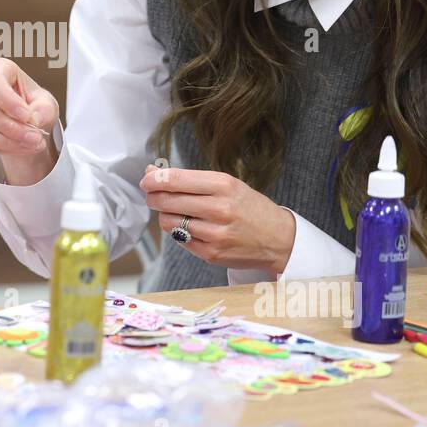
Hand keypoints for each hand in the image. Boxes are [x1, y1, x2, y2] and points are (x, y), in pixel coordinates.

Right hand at [0, 58, 59, 185]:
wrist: (26, 122)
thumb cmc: (33, 105)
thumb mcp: (46, 105)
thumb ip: (43, 110)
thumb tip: (33, 119)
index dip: (8, 101)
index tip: (27, 116)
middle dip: (13, 129)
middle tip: (35, 138)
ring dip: (6, 141)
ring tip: (29, 144)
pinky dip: (0, 146)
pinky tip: (17, 146)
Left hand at [140, 164, 296, 275]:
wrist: (279, 239)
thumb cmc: (249, 207)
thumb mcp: (227, 185)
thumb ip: (190, 180)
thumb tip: (152, 173)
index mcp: (224, 185)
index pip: (177, 179)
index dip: (155, 179)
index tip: (147, 179)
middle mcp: (220, 209)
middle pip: (168, 201)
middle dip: (154, 197)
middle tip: (152, 195)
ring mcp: (216, 233)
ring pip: (169, 222)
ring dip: (166, 216)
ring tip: (178, 212)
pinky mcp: (212, 254)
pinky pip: (181, 239)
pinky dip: (179, 232)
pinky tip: (191, 227)